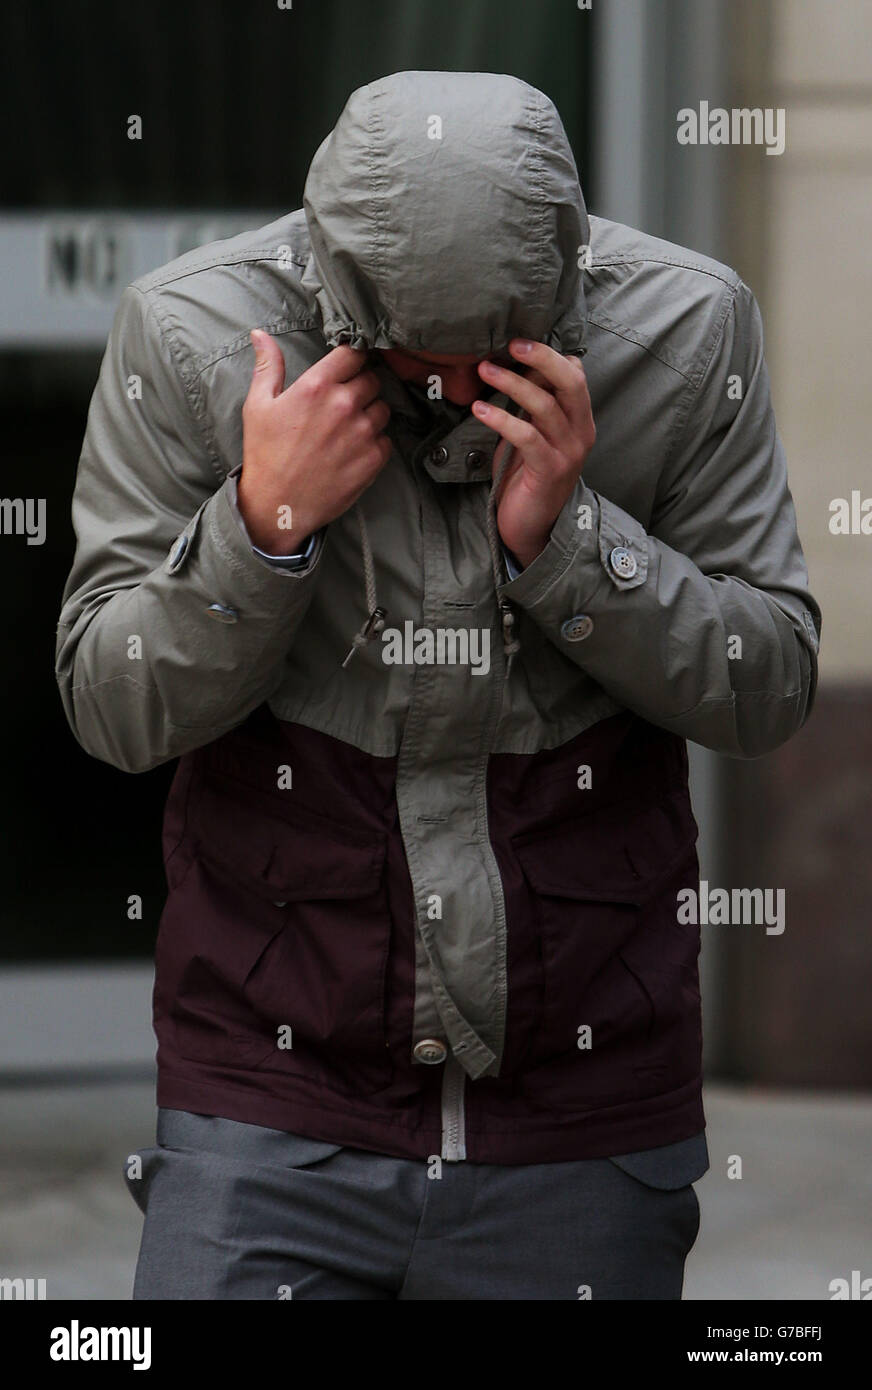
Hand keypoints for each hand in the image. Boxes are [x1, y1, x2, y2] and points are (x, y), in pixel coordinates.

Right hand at [238, 332, 391, 553]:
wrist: (278, 505)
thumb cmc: (265, 454)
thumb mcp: (258, 405)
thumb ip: (268, 366)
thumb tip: (260, 334)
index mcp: (316, 386)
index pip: (354, 353)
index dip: (353, 358)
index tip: (348, 367)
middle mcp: (344, 405)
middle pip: (372, 379)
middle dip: (362, 386)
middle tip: (345, 403)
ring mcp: (362, 433)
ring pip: (383, 408)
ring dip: (371, 413)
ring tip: (349, 429)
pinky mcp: (373, 459)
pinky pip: (386, 439)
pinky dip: (375, 442)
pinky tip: (354, 450)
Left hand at [472, 340, 594, 569]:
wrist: (531, 527)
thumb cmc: (526, 476)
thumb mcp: (533, 432)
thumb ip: (532, 404)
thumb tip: (511, 364)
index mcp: (580, 419)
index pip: (575, 374)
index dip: (549, 354)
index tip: (517, 340)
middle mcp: (581, 432)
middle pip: (570, 381)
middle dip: (541, 357)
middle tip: (511, 343)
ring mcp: (568, 452)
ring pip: (544, 405)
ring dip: (511, 383)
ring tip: (484, 370)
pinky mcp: (549, 470)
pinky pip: (527, 436)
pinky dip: (501, 419)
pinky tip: (479, 409)